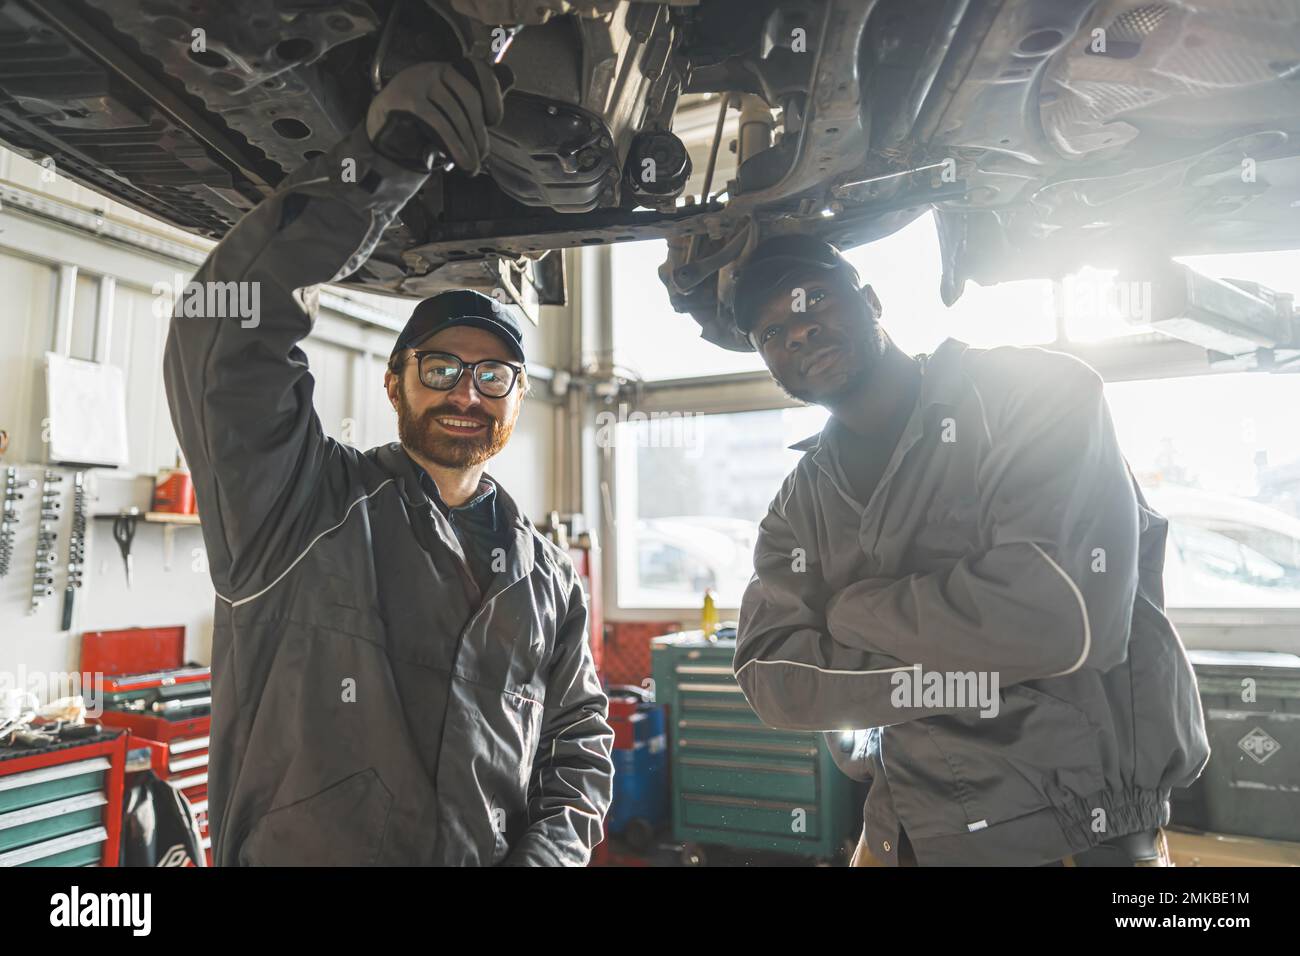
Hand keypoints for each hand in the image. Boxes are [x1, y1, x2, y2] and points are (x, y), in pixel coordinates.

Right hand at [366, 59, 505, 174]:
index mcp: (447, 69)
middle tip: (482, 156)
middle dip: (479, 132)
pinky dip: (455, 145)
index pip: (478, 70)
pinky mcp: (408, 100)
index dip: (493, 95)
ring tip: (472, 166)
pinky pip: (439, 124)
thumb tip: (510, 77)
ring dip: (468, 145)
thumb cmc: (421, 123)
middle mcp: (433, 69)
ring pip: (455, 114)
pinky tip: (462, 161)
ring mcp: (418, 82)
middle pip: (469, 97)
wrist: (382, 133)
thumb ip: (474, 98)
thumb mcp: (448, 108)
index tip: (494, 121)